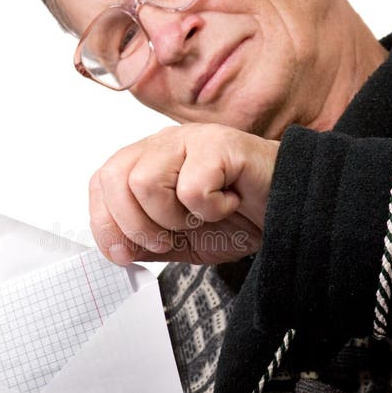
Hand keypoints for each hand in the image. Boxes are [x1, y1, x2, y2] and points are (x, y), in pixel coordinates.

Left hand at [90, 123, 278, 264]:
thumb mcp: (180, 241)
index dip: (105, 222)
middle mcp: (164, 145)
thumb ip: (144, 242)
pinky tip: (228, 203)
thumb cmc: (239, 219)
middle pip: (113, 177)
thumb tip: (116, 249)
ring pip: (145, 182)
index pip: (100, 182)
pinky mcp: (220, 143)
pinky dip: (210, 208)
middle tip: (168, 237)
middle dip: (134, 223)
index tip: (124, 252)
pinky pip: (191, 187)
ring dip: (172, 216)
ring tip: (201, 216)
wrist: (291, 212)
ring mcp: (190, 139)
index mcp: (148, 162)